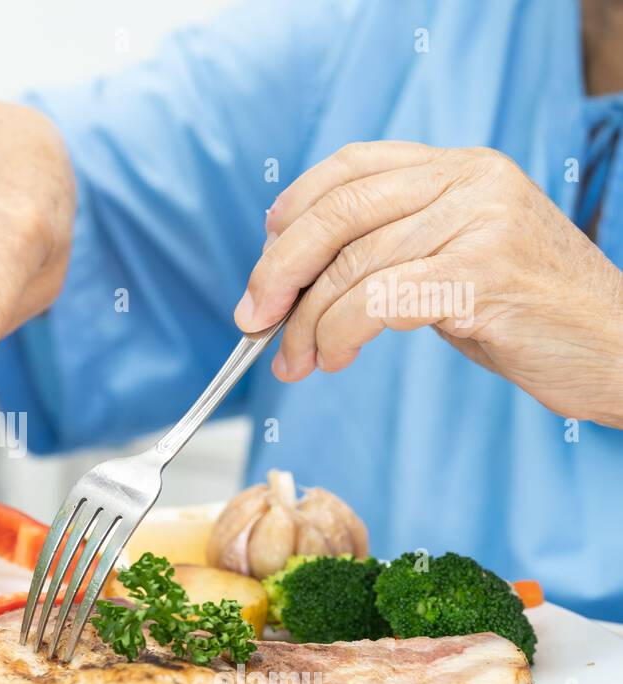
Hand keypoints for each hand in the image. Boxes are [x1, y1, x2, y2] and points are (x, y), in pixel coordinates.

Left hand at [234, 141, 622, 426]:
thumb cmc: (530, 313)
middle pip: (338, 212)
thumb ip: (391, 253)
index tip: (265, 255)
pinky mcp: (484, 273)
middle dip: (279, 270)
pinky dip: (339, 333)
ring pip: (352, 265)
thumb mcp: (454, 262)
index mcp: (459, 167)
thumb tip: (296, 283)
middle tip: (253, 319)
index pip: (351, 166)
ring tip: (294, 361)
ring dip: (305, 322)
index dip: (295, 209)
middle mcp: (469, 180)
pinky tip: (333, 357)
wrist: (620, 348)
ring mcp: (479, 222)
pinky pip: (379, 301)